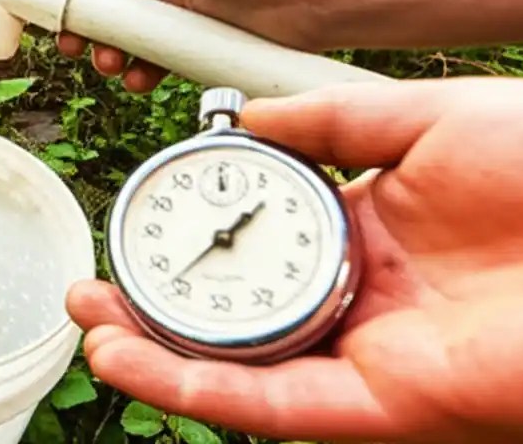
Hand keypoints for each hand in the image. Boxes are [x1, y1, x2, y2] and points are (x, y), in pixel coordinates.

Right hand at [67, 77, 522, 443]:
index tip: (147, 215)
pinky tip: (136, 364)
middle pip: (234, 316)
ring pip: (240, 369)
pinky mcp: (385, 402)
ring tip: (92, 327)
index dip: (195, 237)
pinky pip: (274, 403)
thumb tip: (248, 121)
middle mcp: (361, 301)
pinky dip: (198, 390)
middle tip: (92, 291)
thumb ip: (333, 122)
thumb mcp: (430, 118)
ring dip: (158, 356)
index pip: (258, 244)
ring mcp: (370, 354)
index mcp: (371, 234)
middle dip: (156, 310)